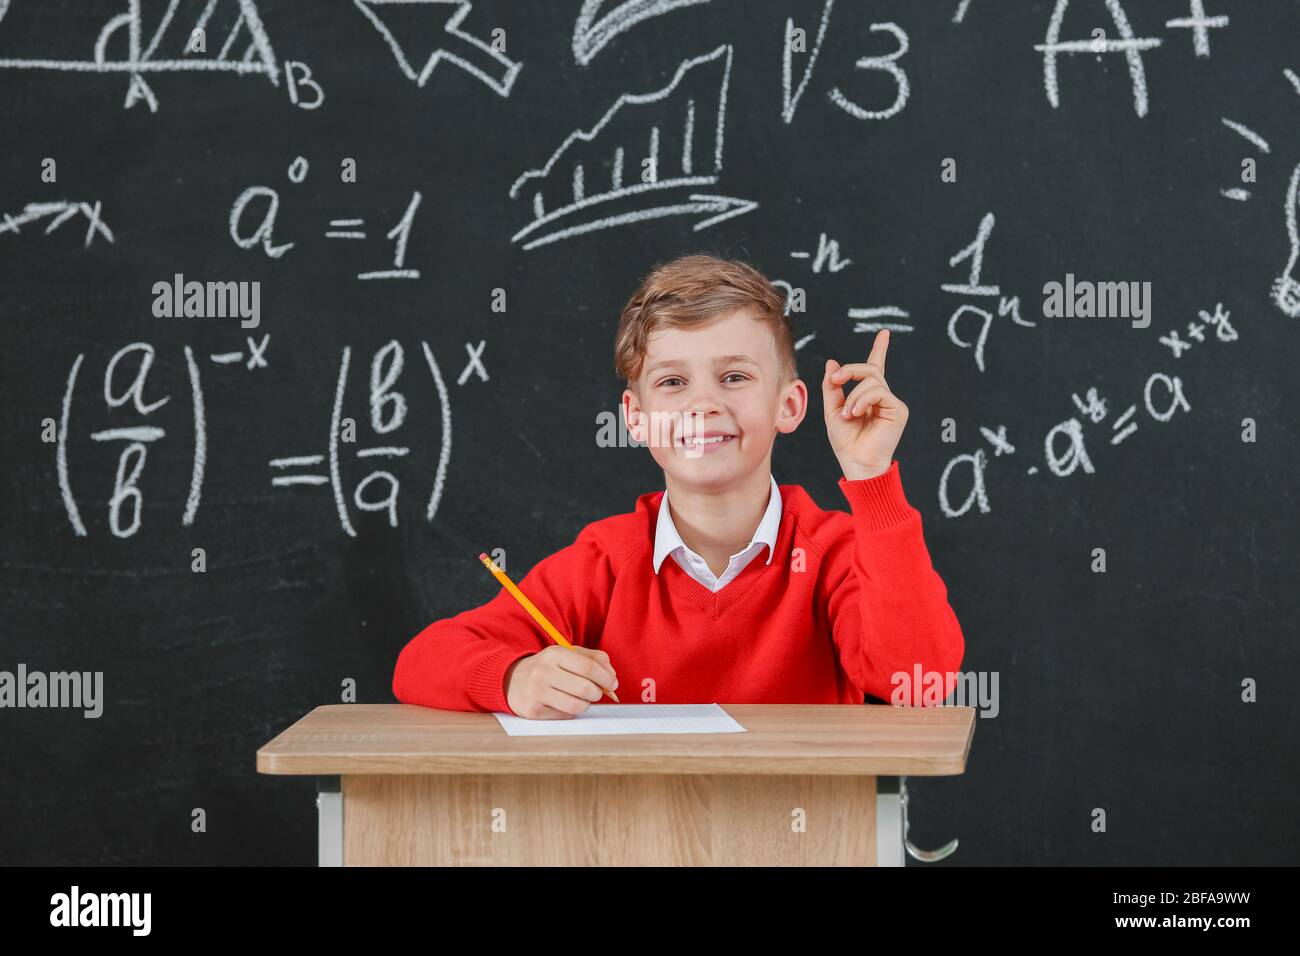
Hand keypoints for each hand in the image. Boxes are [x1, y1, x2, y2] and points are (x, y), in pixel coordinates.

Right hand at [504, 644, 618, 718]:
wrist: (514, 680)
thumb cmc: (550, 667)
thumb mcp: (569, 654)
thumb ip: (594, 659)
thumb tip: (611, 676)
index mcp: (554, 653)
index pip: (589, 668)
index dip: (606, 678)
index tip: (613, 684)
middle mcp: (543, 672)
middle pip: (585, 689)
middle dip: (598, 693)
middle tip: (597, 693)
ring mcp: (536, 693)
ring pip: (577, 706)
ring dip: (586, 704)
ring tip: (582, 698)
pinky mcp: (533, 711)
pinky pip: (565, 716)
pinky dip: (572, 711)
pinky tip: (565, 703)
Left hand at [821, 329, 908, 479]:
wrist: (856, 461)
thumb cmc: (845, 441)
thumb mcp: (832, 409)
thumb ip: (832, 387)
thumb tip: (832, 363)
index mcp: (868, 396)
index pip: (875, 368)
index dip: (880, 349)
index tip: (884, 334)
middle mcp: (882, 397)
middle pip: (869, 369)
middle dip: (850, 370)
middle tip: (835, 380)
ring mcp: (891, 402)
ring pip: (872, 379)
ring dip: (853, 394)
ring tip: (848, 413)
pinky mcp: (898, 409)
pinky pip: (878, 390)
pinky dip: (862, 399)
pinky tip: (856, 413)